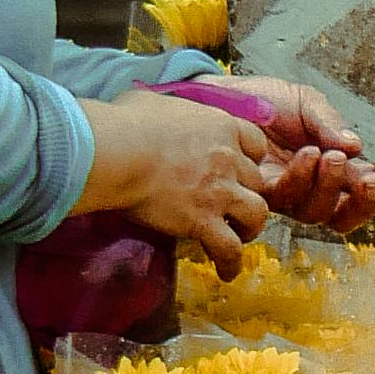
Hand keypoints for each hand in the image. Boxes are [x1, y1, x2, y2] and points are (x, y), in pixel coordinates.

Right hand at [78, 87, 285, 274]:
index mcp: (220, 126)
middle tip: (233, 204)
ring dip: (250, 226)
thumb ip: (167, 110)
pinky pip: (228, 247)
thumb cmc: (124, 122)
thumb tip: (149, 111)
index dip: (250, 157)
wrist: (118, 151)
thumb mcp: (153, 102)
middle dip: (248, 192)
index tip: (239, 166)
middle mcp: (228, 158)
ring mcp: (219, 191)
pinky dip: (230, 262)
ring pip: (256, 213)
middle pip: (257, 179)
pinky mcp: (203, 220)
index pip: (255, 142)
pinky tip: (225, 271)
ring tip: (238, 236)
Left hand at [227, 76, 374, 237]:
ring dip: (329, 187)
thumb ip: (330, 123)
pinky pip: (284, 198)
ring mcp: (283, 193)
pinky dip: (301, 178)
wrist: (225, 93)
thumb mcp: (308, 103)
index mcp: (328, 168)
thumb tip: (356, 146)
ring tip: (330, 156)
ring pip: (314, 214)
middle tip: (368, 177)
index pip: (359, 189)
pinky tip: (307, 153)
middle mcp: (308, 188)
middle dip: (361, 202)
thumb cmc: (268, 101)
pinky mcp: (257, 191)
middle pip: (341, 217)